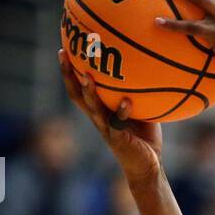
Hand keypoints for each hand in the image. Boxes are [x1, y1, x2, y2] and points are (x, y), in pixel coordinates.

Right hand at [59, 49, 162, 183]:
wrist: (147, 165)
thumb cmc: (145, 136)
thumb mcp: (142, 109)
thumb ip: (140, 92)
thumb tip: (150, 67)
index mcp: (100, 110)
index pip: (79, 87)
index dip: (69, 71)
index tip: (64, 49)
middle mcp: (98, 118)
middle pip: (76, 94)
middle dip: (68, 75)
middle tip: (64, 54)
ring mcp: (106, 129)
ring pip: (92, 108)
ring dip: (89, 92)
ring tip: (88, 76)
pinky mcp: (117, 139)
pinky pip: (117, 123)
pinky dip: (121, 112)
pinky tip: (127, 101)